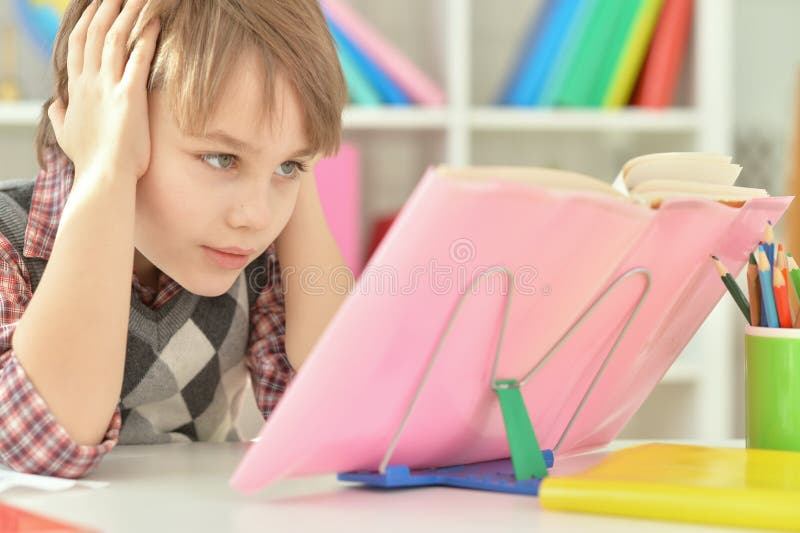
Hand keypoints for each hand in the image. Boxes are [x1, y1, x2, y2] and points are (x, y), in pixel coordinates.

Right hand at [47, 0, 159, 182]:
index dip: (86, 22)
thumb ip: (60, 116)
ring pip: (115, 39)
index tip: (95, 7)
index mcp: (76, 90)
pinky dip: (147, 38)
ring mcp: (108, 88)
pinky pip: (138, 59)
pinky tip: (156, 23)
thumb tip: (54, 106)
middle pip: (95, 34)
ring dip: (127, 15)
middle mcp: (89, 83)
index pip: (78, 45)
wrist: (103, 177)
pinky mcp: (129, 96)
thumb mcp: (66, 135)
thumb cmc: (90, 161)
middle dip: (106, 9)